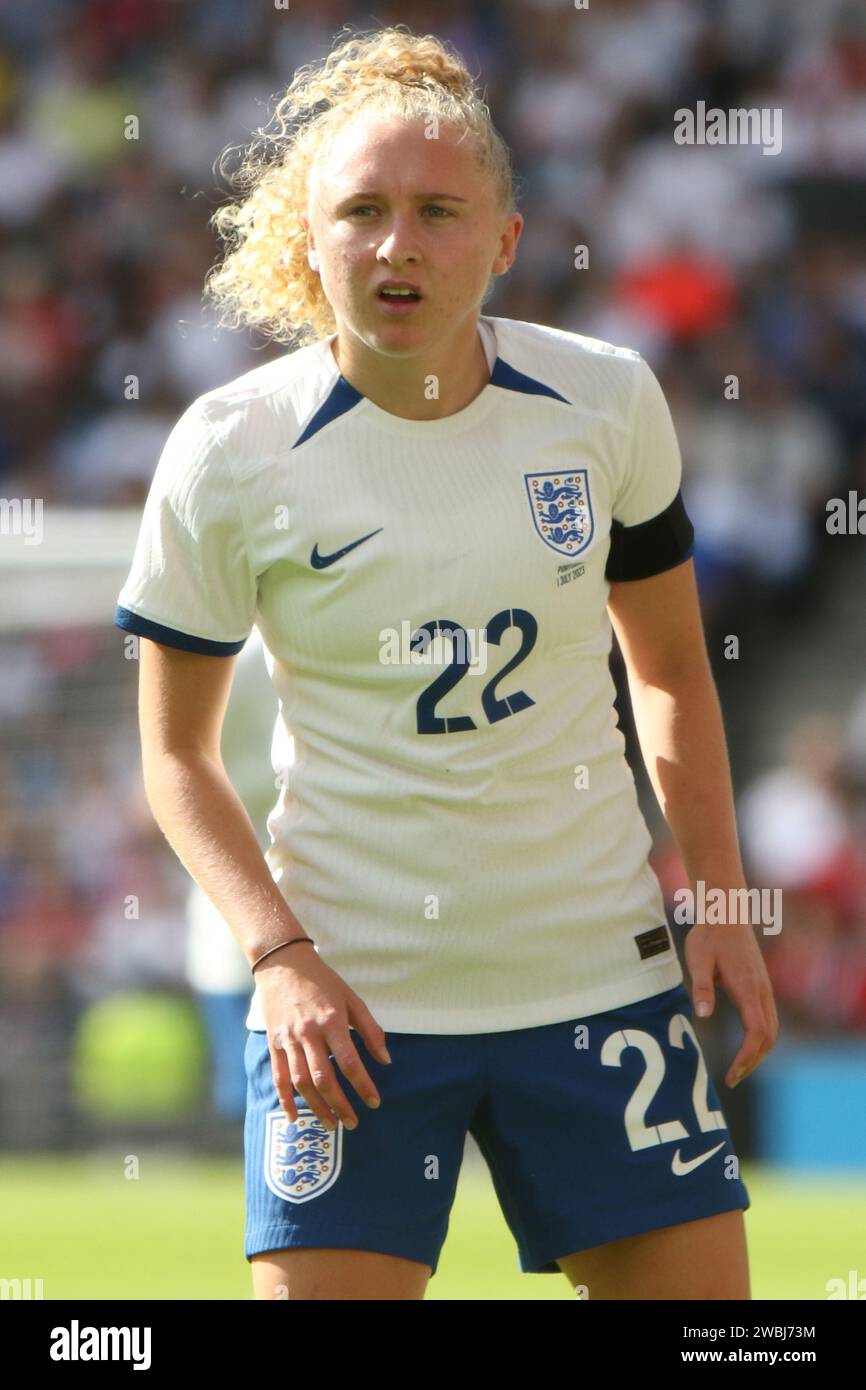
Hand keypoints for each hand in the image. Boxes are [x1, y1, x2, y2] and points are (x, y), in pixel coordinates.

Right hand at [255, 944, 390, 1130]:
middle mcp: (308, 1033)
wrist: (283, 964)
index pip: (349, 1062)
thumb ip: (370, 1029)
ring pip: (301, 1082)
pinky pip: (278, 1077)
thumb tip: (385, 1060)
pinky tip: (294, 1117)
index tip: (374, 1102)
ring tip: (331, 1124)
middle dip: (339, 1105)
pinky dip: (285, 1100)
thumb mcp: (352, 998)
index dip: (363, 1085)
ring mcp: (288, 1040)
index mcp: (331, 1021)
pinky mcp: (274, 1043)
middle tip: (352, 1123)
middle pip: (324, 1078)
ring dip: (316, 1107)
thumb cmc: (323, 981)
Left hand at [685, 920, 778, 1087]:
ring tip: (738, 1070)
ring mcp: (764, 988)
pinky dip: (760, 1039)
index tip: (732, 1074)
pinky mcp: (761, 986)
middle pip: (768, 1037)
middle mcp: (761, 990)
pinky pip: (767, 1019)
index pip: (756, 1032)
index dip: (747, 1057)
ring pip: (771, 1030)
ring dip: (758, 1053)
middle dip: (753, 1062)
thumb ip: (702, 986)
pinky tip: (746, 1048)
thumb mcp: (698, 958)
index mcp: (747, 987)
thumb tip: (703, 1013)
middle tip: (732, 1079)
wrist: (726, 912)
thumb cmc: (708, 935)